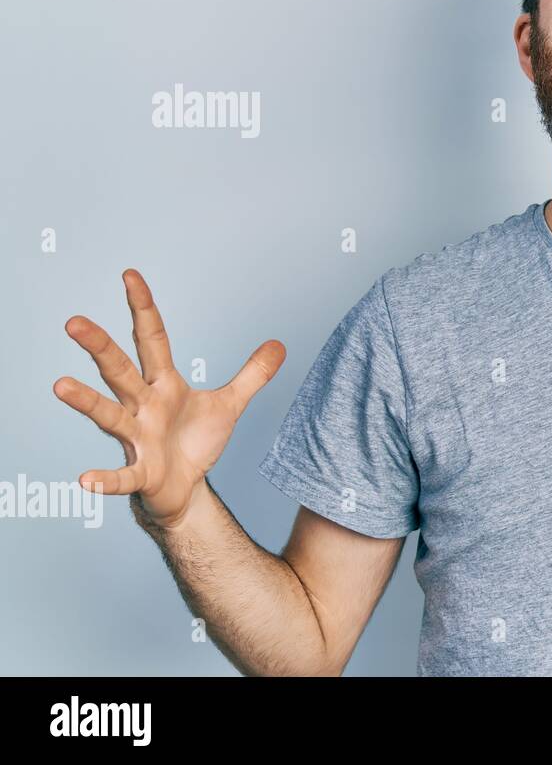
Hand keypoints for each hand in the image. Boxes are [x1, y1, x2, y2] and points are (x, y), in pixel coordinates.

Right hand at [53, 269, 285, 527]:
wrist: (184, 489)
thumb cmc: (195, 442)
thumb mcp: (229, 404)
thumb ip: (252, 374)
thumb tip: (279, 345)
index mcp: (164, 385)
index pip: (152, 338)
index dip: (143, 308)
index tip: (130, 275)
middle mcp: (143, 406)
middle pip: (119, 370)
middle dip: (99, 346)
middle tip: (75, 321)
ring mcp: (138, 438)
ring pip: (108, 415)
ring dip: (86, 401)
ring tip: (61, 386)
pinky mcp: (141, 472)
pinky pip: (121, 475)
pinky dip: (105, 478)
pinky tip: (85, 480)